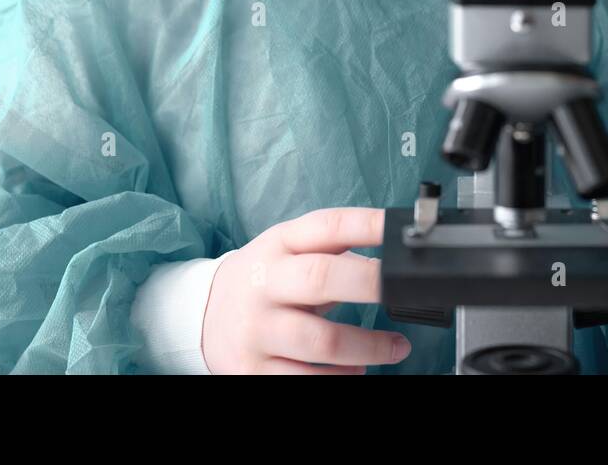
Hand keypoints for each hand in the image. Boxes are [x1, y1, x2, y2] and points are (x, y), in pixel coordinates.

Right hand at [201, 207, 411, 374]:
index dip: (368, 226)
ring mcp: (257, 330)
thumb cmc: (264, 279)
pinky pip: (306, 381)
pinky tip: (358, 371)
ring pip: (321, 342)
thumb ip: (334, 248)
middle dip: (370, 284)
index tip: (401, 232)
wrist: (203, 315)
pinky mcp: (252, 371)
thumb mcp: (288, 250)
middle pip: (322, 278)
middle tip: (404, 291)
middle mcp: (264, 284)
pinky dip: (341, 378)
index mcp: (278, 245)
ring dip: (368, 347)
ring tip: (397, 347)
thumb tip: (391, 259)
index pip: (327, 226)